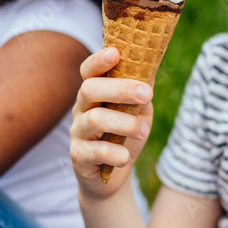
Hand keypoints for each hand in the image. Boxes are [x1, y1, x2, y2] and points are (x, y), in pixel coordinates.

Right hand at [69, 47, 153, 198]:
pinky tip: (125, 156)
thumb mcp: (138, 111)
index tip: (115, 53)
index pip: (89, 71)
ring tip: (143, 132)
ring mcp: (77, 132)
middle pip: (89, 89)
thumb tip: (149, 69)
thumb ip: (141, 92)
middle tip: (147, 94)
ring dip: (124, 124)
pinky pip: (94, 151)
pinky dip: (114, 152)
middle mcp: (81, 109)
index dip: (99, 60)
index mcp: (95, 93)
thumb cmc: (125, 135)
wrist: (114, 174)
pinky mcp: (78, 156)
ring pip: (94, 120)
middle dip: (119, 89)